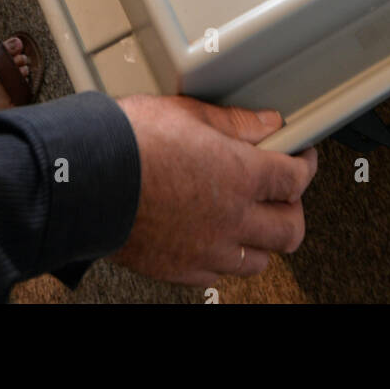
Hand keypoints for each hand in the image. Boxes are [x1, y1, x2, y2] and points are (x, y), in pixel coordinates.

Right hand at [111, 95, 318, 286]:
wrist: (85, 179)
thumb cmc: (129, 141)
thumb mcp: (186, 113)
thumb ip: (234, 122)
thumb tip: (266, 123)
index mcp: (241, 175)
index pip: (296, 179)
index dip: (304, 165)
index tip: (300, 158)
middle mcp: (232, 218)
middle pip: (290, 230)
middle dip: (293, 210)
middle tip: (282, 194)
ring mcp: (207, 249)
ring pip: (258, 261)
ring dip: (260, 240)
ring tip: (248, 219)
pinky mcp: (179, 269)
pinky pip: (217, 276)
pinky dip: (222, 260)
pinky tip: (211, 239)